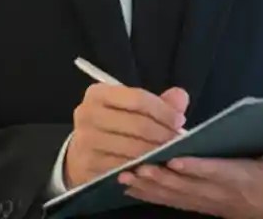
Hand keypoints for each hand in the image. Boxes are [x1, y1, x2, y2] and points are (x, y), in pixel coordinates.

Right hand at [64, 84, 189, 187]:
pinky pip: (124, 167)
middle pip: (137, 124)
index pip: (138, 98)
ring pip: (133, 148)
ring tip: (170, 154)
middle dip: (163, 134)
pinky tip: (153, 167)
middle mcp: (87, 113)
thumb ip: (158, 102)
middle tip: (178, 142)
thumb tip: (180, 97)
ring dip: (156, 153)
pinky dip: (142, 168)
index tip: (180, 121)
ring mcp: (85, 140)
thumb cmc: (112, 126)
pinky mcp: (88, 164)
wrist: (82, 154)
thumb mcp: (131, 109)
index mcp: (98, 93)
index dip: (163, 110)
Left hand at [118, 125, 262, 218]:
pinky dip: (147, 193)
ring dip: (148, 186)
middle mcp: (219, 193)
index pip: (215, 172)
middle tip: (138, 165)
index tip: (175, 158)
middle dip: (161, 177)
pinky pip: (167, 201)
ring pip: (172, 195)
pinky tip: (127, 185)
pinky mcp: (195, 204)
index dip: (194, 167)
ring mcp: (205, 201)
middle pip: (186, 185)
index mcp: (240, 179)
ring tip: (125, 175)